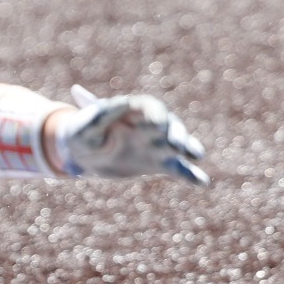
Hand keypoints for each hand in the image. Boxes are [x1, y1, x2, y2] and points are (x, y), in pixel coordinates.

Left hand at [53, 86, 208, 184]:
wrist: (81, 155)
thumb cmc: (81, 133)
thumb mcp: (85, 123)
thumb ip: (100, 111)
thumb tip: (123, 101)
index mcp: (134, 109)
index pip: (151, 107)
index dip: (156, 115)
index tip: (157, 125)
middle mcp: (150, 125)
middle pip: (170, 125)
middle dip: (176, 133)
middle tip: (175, 145)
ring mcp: (157, 144)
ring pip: (180, 144)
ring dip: (189, 147)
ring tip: (196, 155)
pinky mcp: (159, 164)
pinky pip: (179, 169)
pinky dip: (191, 175)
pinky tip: (203, 182)